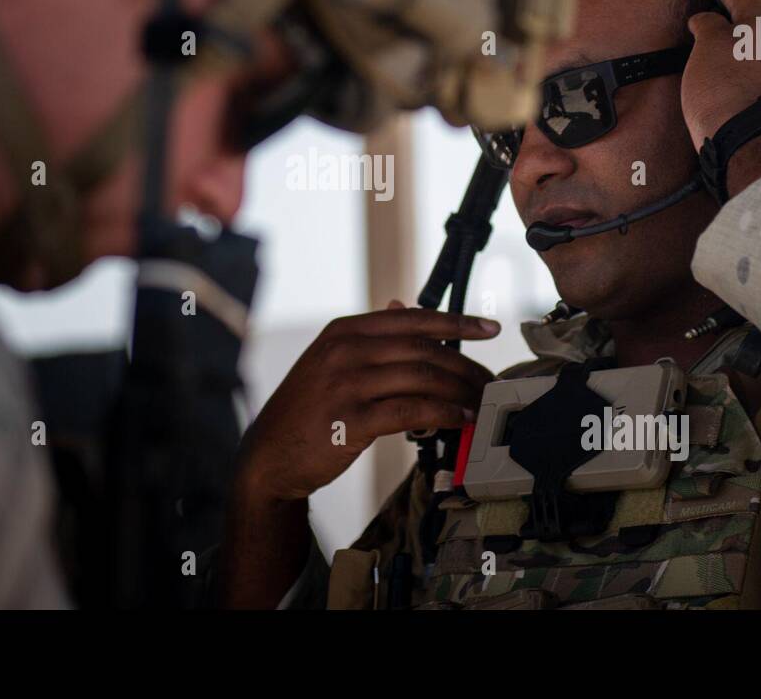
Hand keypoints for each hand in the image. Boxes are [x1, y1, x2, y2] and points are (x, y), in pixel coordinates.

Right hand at [234, 301, 498, 503]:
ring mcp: (346, 384)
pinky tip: (461, 420)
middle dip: (466, 365)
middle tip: (491, 381)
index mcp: (344, 331)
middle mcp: (345, 351)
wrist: (270, 455)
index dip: (457, 322)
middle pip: (423, 349)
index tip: (490, 328)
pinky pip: (412, 411)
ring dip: (460, 391)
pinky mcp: (352, 419)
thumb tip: (403, 305)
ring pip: (422, 378)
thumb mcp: (330, 361)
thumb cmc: (308, 410)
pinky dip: (444, 414)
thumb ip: (369, 335)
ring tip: (481, 403)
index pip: (413, 319)